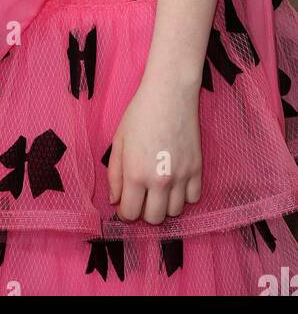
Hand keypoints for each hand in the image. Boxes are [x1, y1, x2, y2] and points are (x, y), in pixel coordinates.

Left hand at [106, 76, 202, 223]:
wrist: (169, 95)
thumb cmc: (139, 114)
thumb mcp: (118, 141)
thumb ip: (115, 174)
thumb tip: (115, 199)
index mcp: (136, 174)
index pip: (130, 213)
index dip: (125, 212)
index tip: (125, 204)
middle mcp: (160, 181)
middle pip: (154, 219)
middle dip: (145, 211)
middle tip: (142, 196)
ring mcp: (182, 176)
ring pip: (175, 212)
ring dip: (165, 204)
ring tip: (159, 187)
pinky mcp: (197, 169)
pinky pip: (193, 198)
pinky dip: (184, 195)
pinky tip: (176, 181)